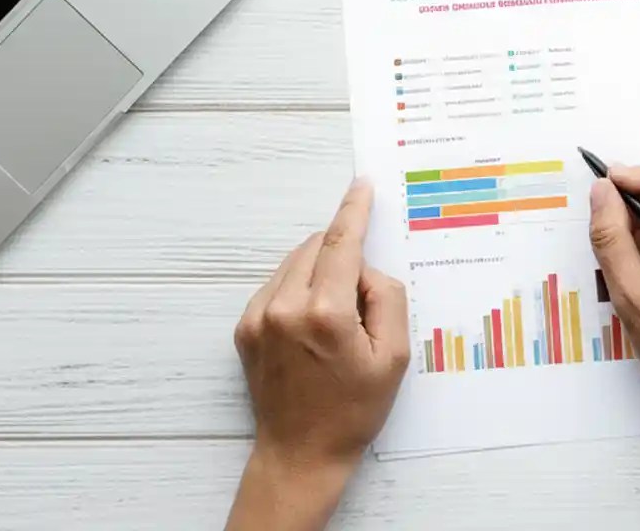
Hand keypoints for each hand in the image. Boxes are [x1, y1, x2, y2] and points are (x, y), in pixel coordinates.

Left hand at [228, 180, 409, 530]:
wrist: (301, 453)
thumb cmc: (353, 410)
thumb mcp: (395, 356)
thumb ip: (387, 298)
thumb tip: (366, 269)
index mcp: (325, 313)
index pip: (341, 244)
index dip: (354, 211)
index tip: (361, 186)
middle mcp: (285, 308)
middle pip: (316, 248)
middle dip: (343, 257)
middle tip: (361, 302)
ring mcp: (258, 317)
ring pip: (295, 264)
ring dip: (319, 272)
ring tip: (336, 321)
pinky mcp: (244, 328)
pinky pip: (277, 286)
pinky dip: (299, 290)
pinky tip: (312, 327)